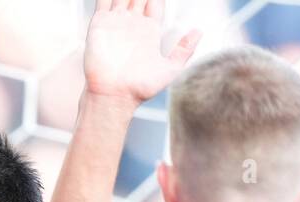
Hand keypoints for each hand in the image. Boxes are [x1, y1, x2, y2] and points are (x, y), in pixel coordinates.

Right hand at [84, 0, 200, 106]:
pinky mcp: (100, 24)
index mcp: (149, 31)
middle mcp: (132, 24)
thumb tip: (199, 31)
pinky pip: (104, 1)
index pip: (155, 2)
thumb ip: (184, 50)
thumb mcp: (170, 69)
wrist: (114, 95)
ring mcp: (116, 23)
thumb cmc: (140, 88)